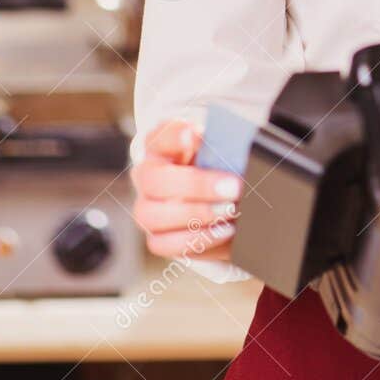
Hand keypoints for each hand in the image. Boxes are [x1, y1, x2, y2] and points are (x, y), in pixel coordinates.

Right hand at [129, 117, 242, 262]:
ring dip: (195, 214)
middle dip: (196, 184)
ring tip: (229, 211)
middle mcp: (146, 177)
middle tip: (233, 187)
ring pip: (150, 215)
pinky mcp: (155, 238)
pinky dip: (196, 239)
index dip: (173, 135)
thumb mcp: (218, 153)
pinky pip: (163, 244)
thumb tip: (229, 145)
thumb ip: (218, 146)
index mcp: (160, 147)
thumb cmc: (215, 169)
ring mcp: (146, 209)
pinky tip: (223, 231)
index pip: (157, 136)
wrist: (216, 202)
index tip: (195, 135)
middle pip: (153, 180)